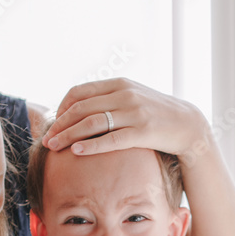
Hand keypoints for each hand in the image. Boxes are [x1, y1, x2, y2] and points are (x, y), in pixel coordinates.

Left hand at [41, 78, 207, 157]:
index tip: (54, 123)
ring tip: (53, 147)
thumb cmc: (156, 114)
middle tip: (46, 139)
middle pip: (81, 108)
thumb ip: (109, 99)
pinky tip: (77, 151)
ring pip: (92, 123)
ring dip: (68, 135)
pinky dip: (91, 145)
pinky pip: (111, 139)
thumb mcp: (133, 97)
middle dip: (59, 124)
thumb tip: (80, 108)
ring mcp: (134, 112)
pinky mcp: (143, 132)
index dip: (62, 107)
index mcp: (119, 83)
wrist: (188, 124)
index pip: (80, 91)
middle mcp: (125, 94)